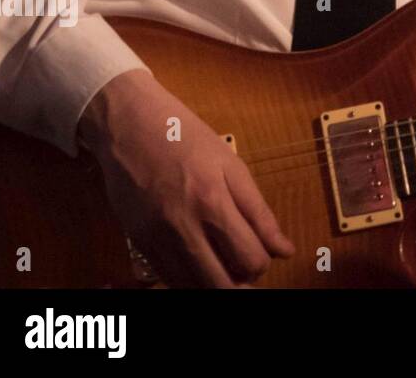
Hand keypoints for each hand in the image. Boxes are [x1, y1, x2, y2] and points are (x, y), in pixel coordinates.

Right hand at [78, 69, 294, 287]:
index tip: (264, 253)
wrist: (130, 127)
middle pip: (221, 285)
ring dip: (214, 283)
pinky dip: (189, 279)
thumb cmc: (186, 139)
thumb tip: (285, 250)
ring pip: (193, 288)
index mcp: (214, 202)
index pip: (250, 259)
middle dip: (241, 282)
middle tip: (245, 266)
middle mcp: (183, 227)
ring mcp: (157, 239)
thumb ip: (259, 213)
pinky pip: (168, 280)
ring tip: (224, 265)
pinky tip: (199, 262)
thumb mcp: (232, 166)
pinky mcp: (138, 244)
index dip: (264, 263)